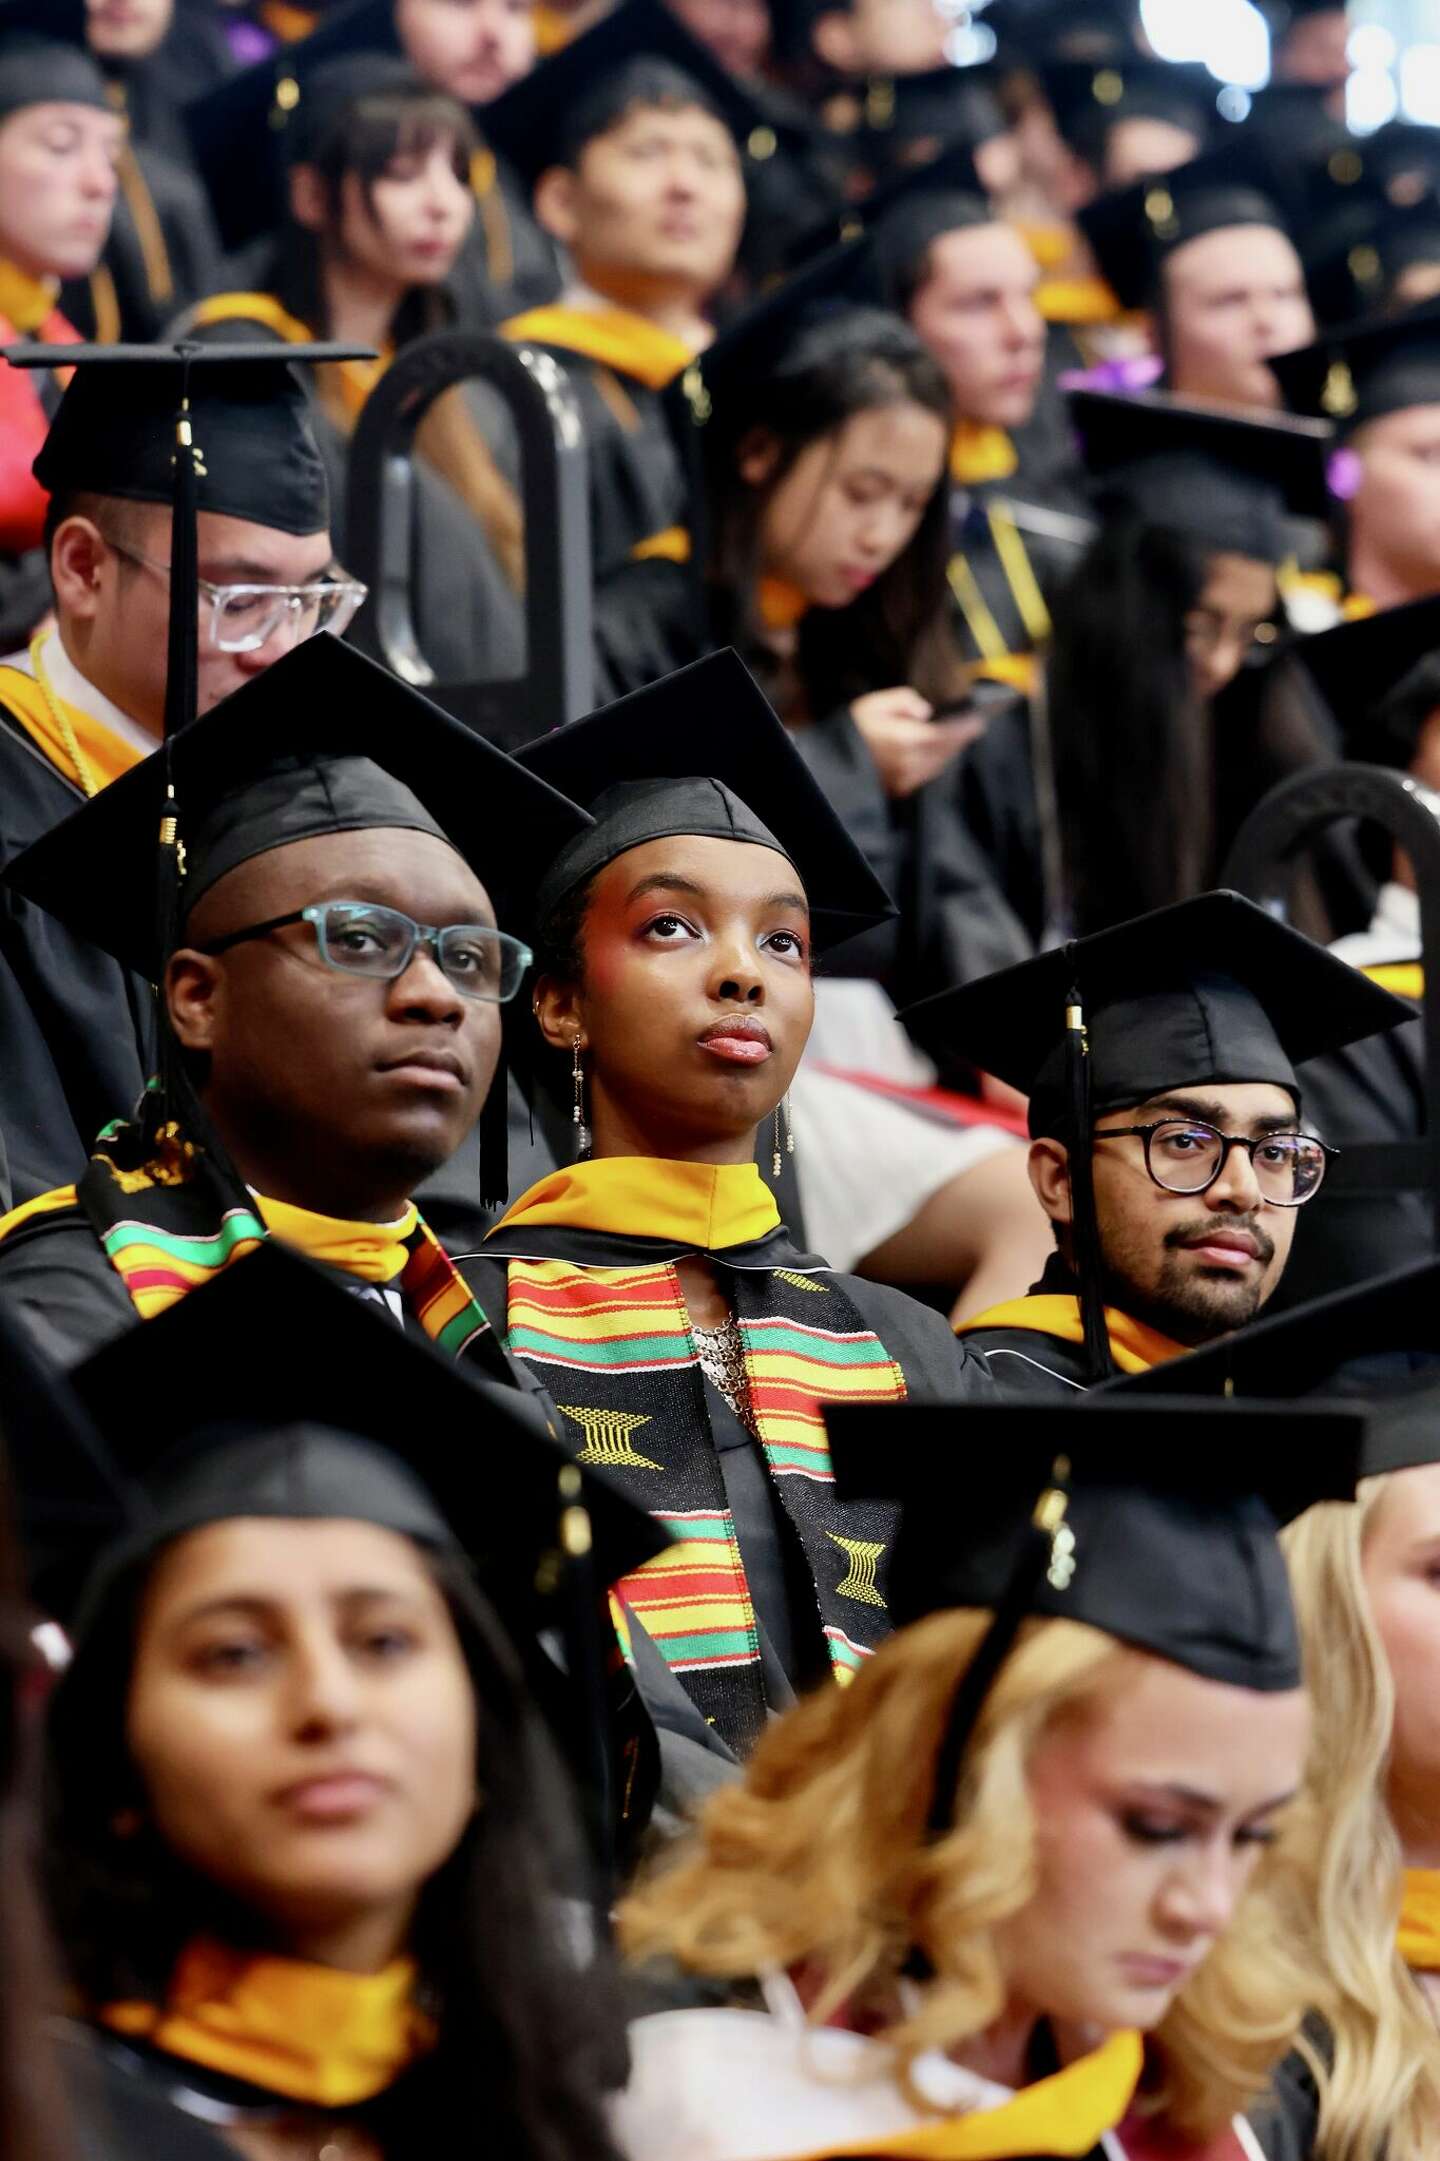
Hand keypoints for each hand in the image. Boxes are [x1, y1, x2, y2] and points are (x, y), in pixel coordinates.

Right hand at [849, 689, 983, 798]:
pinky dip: (937, 762)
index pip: (946, 735)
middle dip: (961, 739)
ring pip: (939, 765)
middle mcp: (909, 762)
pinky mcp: (901, 788)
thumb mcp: (874, 703)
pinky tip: (938, 752)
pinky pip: (927, 774)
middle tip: (973, 727)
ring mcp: (906, 778)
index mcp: (905, 739)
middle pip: (946, 751)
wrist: (833, 761)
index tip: (979, 721)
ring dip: (950, 751)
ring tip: (958, 737)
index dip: (965, 729)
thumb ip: (904, 700)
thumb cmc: (853, 729)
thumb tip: (925, 711)